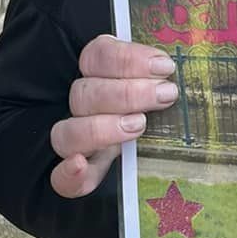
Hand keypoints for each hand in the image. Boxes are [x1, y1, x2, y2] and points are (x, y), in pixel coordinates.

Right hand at [48, 36, 177, 198]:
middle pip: (84, 94)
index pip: (97, 57)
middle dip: (127, 92)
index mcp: (99, 79)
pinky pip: (59, 180)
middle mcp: (83, 110)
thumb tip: (177, 66)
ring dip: (101, 128)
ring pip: (66, 133)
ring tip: (140, 124)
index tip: (164, 66)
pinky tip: (79, 165)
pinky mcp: (75, 180)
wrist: (150, 162)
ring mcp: (77, 145)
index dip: (127, 58)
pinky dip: (68, 174)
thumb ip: (162, 76)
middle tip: (166, 94)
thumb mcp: (160, 90)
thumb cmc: (159, 112)